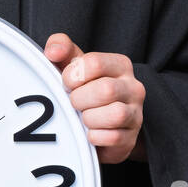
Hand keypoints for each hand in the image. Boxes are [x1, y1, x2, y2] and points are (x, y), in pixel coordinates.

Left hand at [44, 33, 146, 164]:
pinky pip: (112, 138)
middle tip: (74, 103)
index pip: (94, 63)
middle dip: (80, 99)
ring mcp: (135, 113)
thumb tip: (52, 51)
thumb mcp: (73, 65)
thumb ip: (62, 48)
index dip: (72, 75)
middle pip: (106, 90)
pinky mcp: (131, 138)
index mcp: (119, 65)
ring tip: (83, 117)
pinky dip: (94, 137)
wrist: (100, 124)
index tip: (67, 84)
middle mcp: (133, 87)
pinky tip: (89, 133)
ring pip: (115, 114)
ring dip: (89, 119)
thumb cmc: (84, 89)